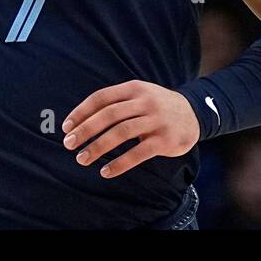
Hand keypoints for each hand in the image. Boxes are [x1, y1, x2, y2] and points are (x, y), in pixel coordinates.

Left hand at [61, 80, 200, 178]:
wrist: (194, 113)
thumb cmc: (156, 106)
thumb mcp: (139, 95)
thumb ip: (115, 102)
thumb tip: (81, 120)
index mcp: (133, 88)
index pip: (101, 98)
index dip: (81, 112)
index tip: (66, 127)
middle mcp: (144, 102)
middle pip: (109, 115)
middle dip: (86, 130)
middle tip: (68, 144)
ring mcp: (156, 120)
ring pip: (121, 133)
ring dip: (98, 147)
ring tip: (82, 159)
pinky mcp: (165, 140)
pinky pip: (138, 153)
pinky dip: (120, 163)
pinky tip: (106, 172)